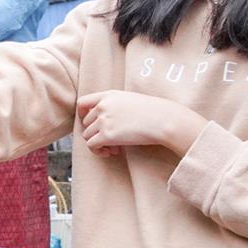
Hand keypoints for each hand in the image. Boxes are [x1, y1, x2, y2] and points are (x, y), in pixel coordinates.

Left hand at [76, 91, 204, 157]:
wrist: (165, 120)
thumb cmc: (154, 112)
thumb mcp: (130, 100)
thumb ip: (114, 106)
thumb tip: (104, 121)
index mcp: (108, 95)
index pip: (82, 102)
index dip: (83, 114)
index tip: (90, 122)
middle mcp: (102, 106)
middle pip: (86, 123)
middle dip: (96, 132)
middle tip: (112, 141)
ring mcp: (103, 120)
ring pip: (87, 135)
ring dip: (98, 143)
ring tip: (114, 148)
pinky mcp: (106, 135)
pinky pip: (91, 146)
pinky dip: (98, 151)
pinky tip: (110, 153)